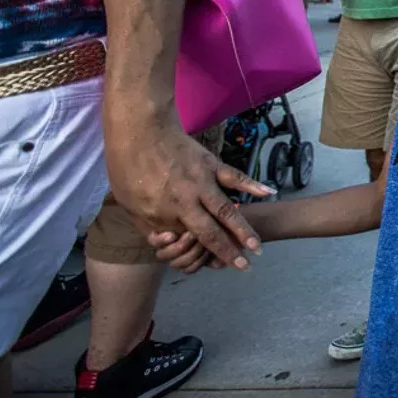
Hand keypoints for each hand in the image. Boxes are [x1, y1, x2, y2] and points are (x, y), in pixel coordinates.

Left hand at [104, 125, 272, 268]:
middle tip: (245, 266)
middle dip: (231, 250)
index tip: (222, 267)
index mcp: (168, 211)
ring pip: (227, 209)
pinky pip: (234, 177)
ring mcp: (204, 180)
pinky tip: (268, 193)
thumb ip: (150, 225)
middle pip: (214, 230)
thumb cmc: (128, 168)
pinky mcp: (211, 163)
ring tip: (256, 245)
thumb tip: (167, 239)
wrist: (139, 130)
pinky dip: (252, 186)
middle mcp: (190, 199)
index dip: (208, 254)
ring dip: (243, 229)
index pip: (192, 239)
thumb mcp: (131, 204)